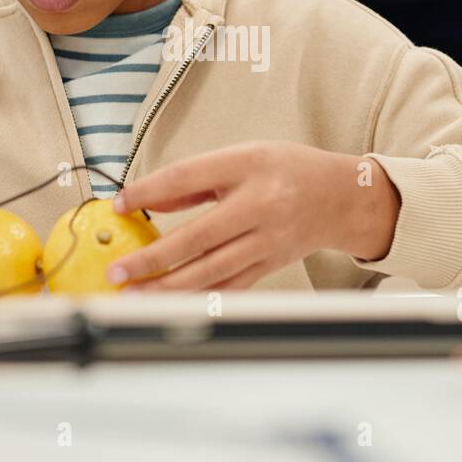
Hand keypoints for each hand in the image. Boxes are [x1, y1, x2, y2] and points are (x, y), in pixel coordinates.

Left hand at [107, 141, 400, 290]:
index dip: (149, 192)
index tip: (119, 204)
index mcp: (249, 166)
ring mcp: (268, 240)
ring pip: (212, 270)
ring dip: (169, 286)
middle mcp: (260, 205)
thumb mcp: (242, 156)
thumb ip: (196, 179)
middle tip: (119, 269)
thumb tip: (150, 201)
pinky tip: (172, 304)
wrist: (341, 197)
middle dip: (154, 257)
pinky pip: (230, 286)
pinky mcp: (271, 265)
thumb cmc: (290, 170)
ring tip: (136, 294)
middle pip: (199, 236)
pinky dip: (199, 297)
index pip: (187, 178)